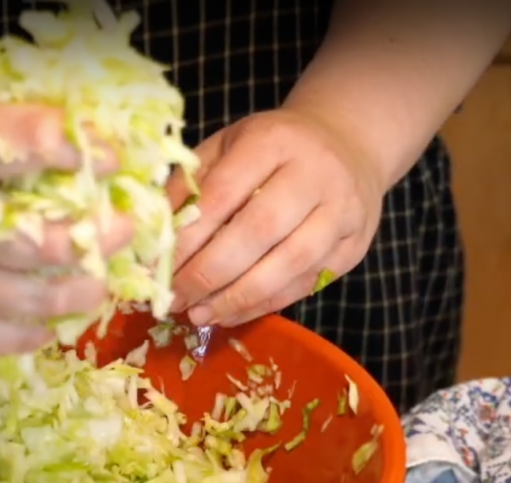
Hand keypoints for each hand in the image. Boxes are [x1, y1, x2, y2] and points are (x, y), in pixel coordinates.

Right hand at [0, 105, 132, 353]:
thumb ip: (26, 133)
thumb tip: (106, 157)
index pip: (17, 148)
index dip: (71, 154)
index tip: (108, 162)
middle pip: (33, 242)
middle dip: (92, 240)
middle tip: (122, 233)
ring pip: (26, 297)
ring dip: (78, 293)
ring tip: (98, 283)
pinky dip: (36, 333)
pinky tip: (52, 320)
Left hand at [165, 106, 384, 326]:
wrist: (349, 144)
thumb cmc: (274, 149)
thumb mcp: (229, 145)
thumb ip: (191, 183)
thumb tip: (156, 237)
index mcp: (274, 140)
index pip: (224, 194)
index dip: (188, 237)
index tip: (158, 268)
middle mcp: (315, 173)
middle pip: (259, 231)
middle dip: (210, 273)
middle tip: (175, 298)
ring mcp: (342, 211)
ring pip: (289, 264)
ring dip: (239, 297)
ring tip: (200, 314)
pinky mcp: (354, 246)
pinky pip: (306, 283)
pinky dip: (264, 304)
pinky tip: (231, 312)